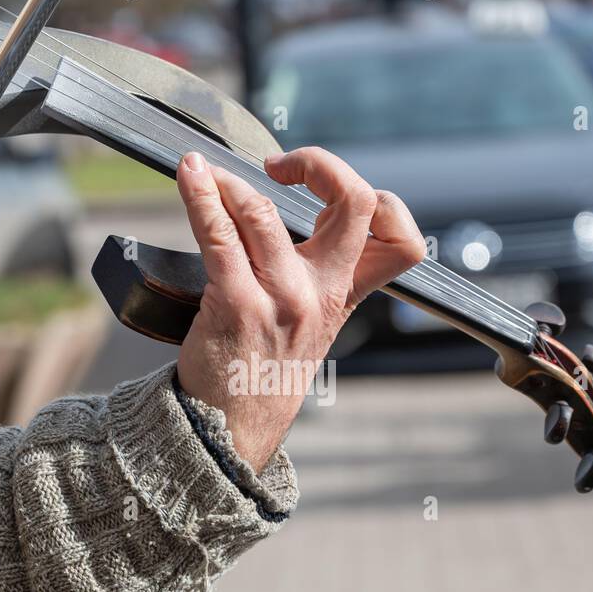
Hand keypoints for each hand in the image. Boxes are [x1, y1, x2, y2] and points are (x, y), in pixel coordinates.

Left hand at [174, 147, 424, 470]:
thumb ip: (322, 275)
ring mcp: (282, 298)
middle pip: (356, 204)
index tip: (333, 194)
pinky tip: (190, 176)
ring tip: (207, 174)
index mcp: (345, 294)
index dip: (385, 203)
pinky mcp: (236, 303)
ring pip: (263, 211)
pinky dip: (200, 194)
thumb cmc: (264, 368)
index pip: (402, 242)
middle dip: (321, 163)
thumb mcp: (312, 324)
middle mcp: (321, 293)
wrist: (232, 427)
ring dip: (230, 182)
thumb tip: (306, 213)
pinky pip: (218, 233)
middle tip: (281, 166)